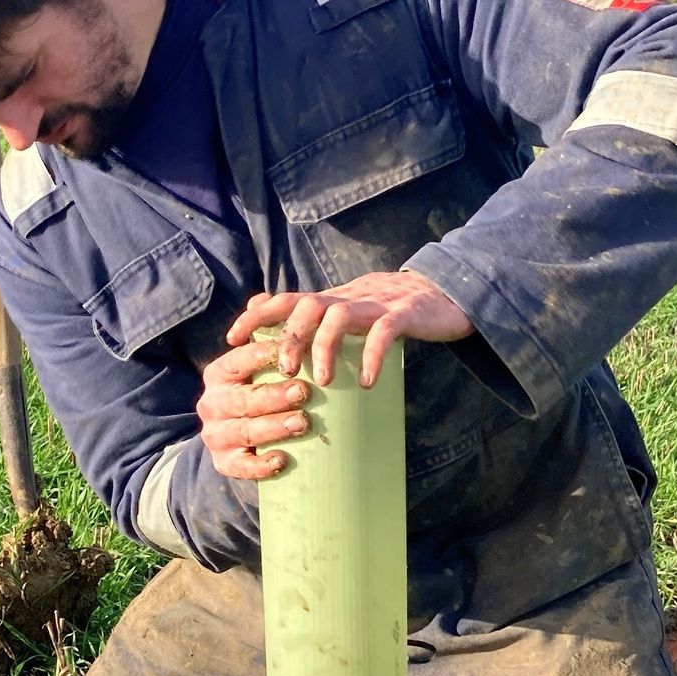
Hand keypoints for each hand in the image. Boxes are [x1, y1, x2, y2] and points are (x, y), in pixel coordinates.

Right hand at [197, 337, 316, 481]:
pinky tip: (282, 459)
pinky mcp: (223, 462)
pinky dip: (261, 465)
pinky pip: (242, 466)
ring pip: (245, 431)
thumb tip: (295, 318)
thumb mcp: (256, 370)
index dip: (263, 356)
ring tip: (302, 422)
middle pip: (244, 399)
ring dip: (274, 426)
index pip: (238, 361)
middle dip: (274, 395)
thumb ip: (271, 349)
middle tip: (304, 392)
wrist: (235, 438)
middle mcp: (212, 404)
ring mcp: (216, 435)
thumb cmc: (258, 393)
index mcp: (218, 375)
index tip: (291, 353)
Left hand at [230, 271, 472, 391]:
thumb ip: (309, 313)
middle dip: (289, 336)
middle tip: (284, 370)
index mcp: (332, 299)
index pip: (285, 299)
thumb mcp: (345, 309)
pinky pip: (385, 333)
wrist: (443, 293)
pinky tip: (367, 382)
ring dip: (325, 348)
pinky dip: (373, 356)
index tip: (232, 339)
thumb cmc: (388, 311)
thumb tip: (260, 308)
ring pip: (340, 316)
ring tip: (322, 381)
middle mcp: (348, 297)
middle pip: (308, 305)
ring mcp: (377, 303)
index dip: (257, 316)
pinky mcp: (406, 314)